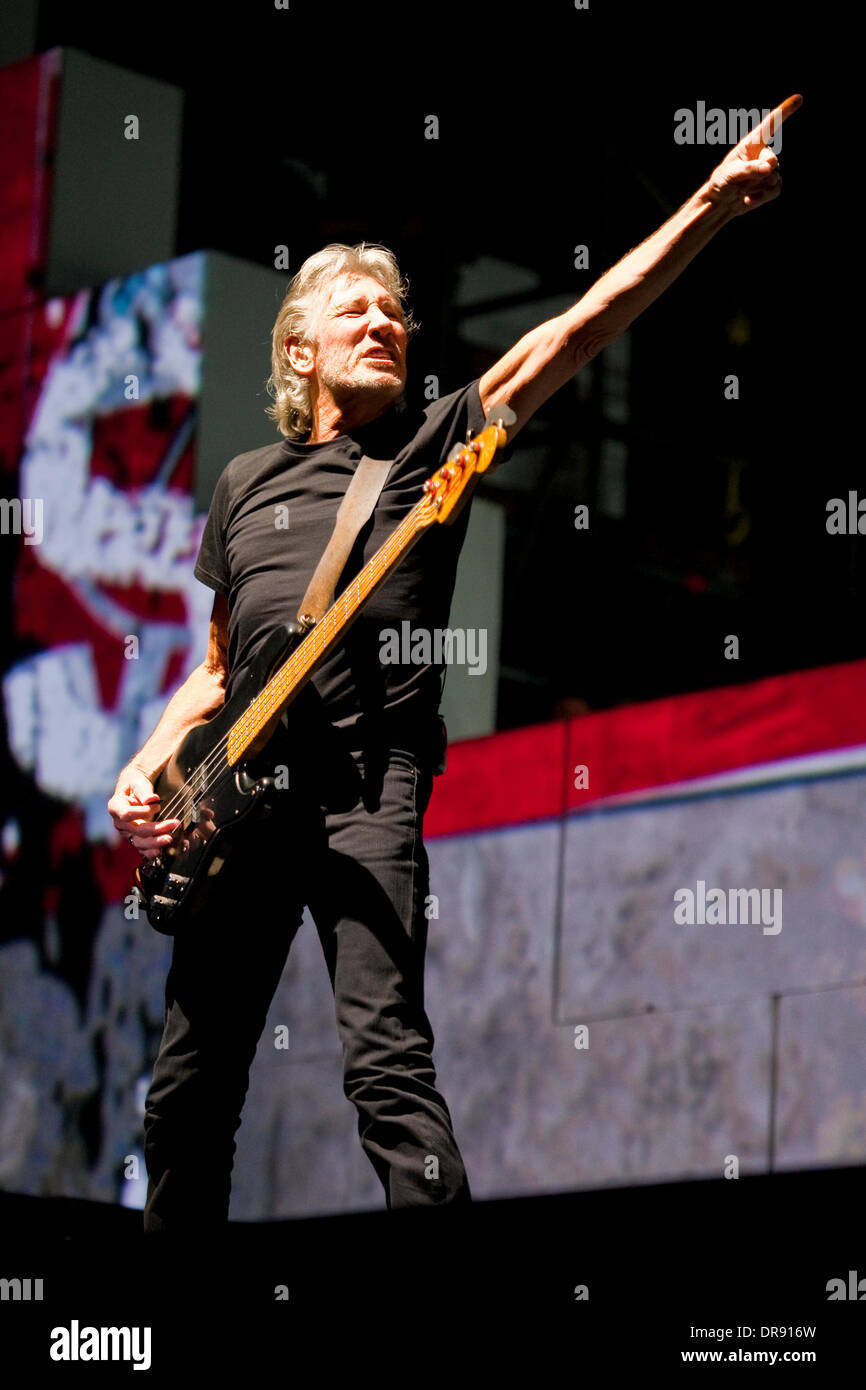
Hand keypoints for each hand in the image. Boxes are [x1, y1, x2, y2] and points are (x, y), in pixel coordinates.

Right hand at [108, 766, 180, 860]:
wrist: (134, 791)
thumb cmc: (135, 784)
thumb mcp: (137, 782)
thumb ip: (143, 791)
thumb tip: (152, 799)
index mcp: (115, 807)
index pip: (126, 814)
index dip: (142, 812)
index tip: (157, 806)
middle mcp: (119, 822)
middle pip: (136, 830)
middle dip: (155, 828)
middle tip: (173, 824)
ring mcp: (126, 832)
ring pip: (139, 842)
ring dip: (155, 842)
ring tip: (169, 839)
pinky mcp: (134, 838)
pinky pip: (141, 848)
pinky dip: (149, 852)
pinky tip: (158, 851)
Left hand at [704, 94, 801, 216]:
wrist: (721, 202)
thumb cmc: (722, 182)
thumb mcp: (728, 174)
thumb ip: (748, 169)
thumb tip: (770, 167)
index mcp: (752, 143)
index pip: (770, 125)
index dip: (785, 111)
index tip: (799, 98)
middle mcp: (763, 153)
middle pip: (772, 161)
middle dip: (758, 174)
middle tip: (740, 184)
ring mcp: (771, 169)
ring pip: (773, 178)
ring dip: (755, 188)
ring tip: (741, 190)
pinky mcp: (773, 185)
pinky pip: (774, 190)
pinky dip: (760, 197)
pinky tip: (747, 200)